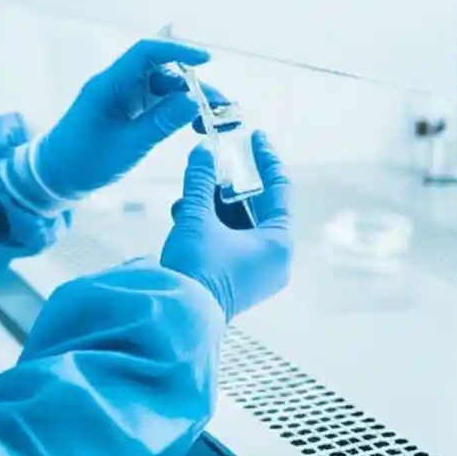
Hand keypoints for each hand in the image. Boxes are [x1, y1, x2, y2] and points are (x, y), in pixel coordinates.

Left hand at [33, 39, 211, 201]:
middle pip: (164, 70)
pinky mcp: (130, 110)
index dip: (178, 50)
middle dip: (195, 83)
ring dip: (191, 99)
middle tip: (223, 105)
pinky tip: (196, 123)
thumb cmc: (84, 160)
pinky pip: (161, 102)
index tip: (207, 60)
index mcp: (109, 84)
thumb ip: (163, 122)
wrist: (55, 176)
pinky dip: (180, 110)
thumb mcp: (128, 145)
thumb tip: (196, 100)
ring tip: (216, 118)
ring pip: (166, 87)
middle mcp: (119, 84)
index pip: (146, 52)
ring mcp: (125, 96)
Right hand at [161, 132, 292, 320]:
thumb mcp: (197, 217)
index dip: (266, 159)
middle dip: (233, 184)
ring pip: (243, 226)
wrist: (175, 318)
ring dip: (217, 206)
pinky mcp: (241, 283)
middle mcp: (276, 260)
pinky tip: (187, 213)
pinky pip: (234, 244)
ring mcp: (260, 274)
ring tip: (192, 191)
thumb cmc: (196, 270)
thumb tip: (203, 150)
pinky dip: (214, 227)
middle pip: (261, 207)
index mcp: (279, 243)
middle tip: (218, 160)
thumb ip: (201, 181)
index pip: (280, 189)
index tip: (255, 137)